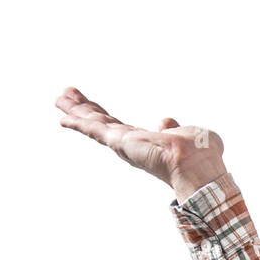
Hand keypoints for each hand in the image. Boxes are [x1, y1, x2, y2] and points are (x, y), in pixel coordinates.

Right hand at [55, 86, 227, 200]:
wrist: (197, 163)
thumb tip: (167, 121)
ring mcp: (123, 143)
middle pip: (101, 122)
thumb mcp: (187, 134)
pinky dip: (78, 122)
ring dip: (76, 110)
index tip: (92, 108)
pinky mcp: (119, 142)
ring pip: (94, 123)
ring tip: (59, 97)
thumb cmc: (200, 154)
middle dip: (83, 109)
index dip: (104, 116)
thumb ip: (175, 128)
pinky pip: (93, 129)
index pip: (119, 126)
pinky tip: (62, 117)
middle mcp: (131, 144)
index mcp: (146, 142)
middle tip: (65, 95)